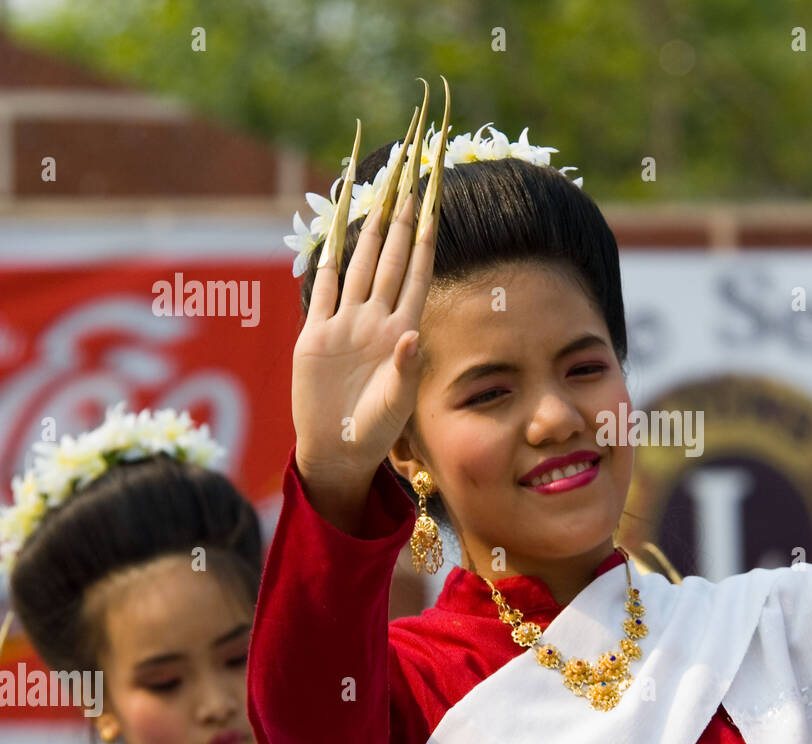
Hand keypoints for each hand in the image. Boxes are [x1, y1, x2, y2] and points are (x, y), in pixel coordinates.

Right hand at [291, 193, 434, 497]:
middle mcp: (377, 318)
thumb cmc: (376, 432)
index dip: (427, 234)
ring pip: (360, 261)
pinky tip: (333, 225)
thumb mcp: (397, 404)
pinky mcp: (316, 334)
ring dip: (369, 223)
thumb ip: (405, 371)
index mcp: (403, 331)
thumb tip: (411, 337)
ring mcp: (346, 322)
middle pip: (390, 253)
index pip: (418, 271)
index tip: (437, 198)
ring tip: (381, 184)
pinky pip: (322, 285)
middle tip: (412, 168)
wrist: (338, 450)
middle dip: (403, 212)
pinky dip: (327, 254)